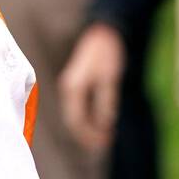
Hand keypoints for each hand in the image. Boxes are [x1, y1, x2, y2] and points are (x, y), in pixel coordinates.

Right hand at [58, 23, 125, 151]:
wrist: (103, 34)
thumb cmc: (106, 54)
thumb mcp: (110, 78)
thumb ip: (105, 101)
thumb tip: (105, 123)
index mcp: (73, 88)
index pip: (75, 120)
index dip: (88, 135)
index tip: (104, 143)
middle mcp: (68, 89)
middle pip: (72, 120)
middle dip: (86, 135)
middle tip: (105, 144)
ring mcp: (70, 87)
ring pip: (74, 114)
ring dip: (87, 127)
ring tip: (104, 137)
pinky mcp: (76, 85)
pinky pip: (78, 107)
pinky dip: (88, 118)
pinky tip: (100, 123)